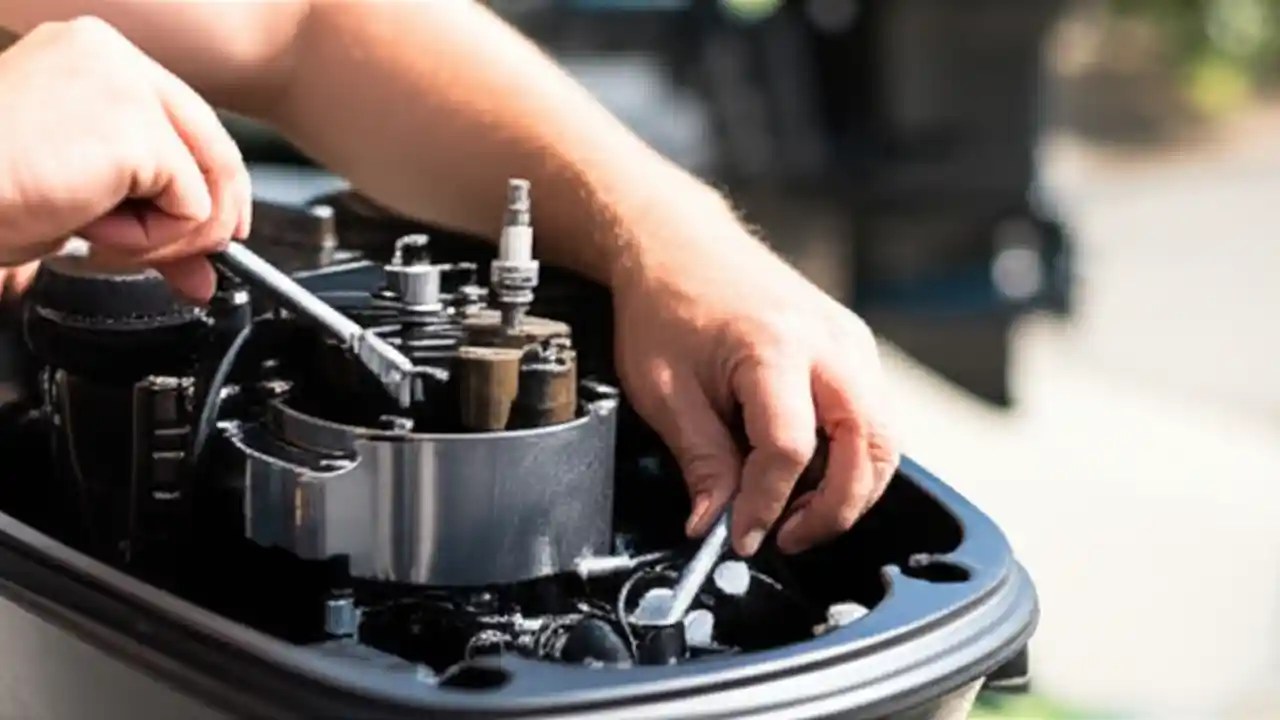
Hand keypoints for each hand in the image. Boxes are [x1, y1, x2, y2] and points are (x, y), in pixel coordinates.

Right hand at [0, 17, 250, 299]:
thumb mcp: (81, 199)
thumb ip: (148, 217)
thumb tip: (201, 268)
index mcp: (90, 55)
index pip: (183, 122)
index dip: (210, 184)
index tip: (219, 229)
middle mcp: (110, 54)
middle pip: (210, 147)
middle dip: (210, 222)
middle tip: (196, 269)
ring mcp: (125, 85)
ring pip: (204, 186)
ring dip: (161, 235)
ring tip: (94, 231)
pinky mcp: (135, 129)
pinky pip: (189, 209)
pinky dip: (149, 238)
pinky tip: (89, 225)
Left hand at [613, 190, 898, 557]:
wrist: (678, 242)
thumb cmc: (666, 303)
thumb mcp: (663, 390)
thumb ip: (699, 460)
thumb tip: (714, 523)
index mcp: (774, 348)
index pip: (789, 450)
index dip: (766, 505)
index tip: (740, 536)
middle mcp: (828, 343)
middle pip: (868, 449)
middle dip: (834, 510)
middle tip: (785, 537)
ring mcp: (849, 341)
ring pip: (884, 438)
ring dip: (852, 490)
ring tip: (798, 514)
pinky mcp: (854, 345)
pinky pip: (873, 416)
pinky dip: (853, 457)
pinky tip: (810, 473)